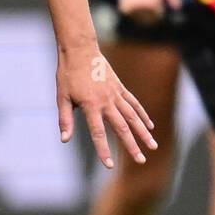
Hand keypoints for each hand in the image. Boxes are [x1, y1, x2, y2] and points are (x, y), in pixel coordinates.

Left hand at [57, 44, 156, 168]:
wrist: (80, 49)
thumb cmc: (68, 74)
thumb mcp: (62, 97)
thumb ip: (65, 119)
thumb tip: (65, 140)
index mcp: (90, 105)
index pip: (98, 133)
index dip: (104, 150)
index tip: (109, 165)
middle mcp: (106, 101)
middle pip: (122, 128)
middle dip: (132, 146)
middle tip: (141, 161)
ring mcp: (116, 94)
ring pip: (133, 116)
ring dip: (143, 132)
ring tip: (152, 146)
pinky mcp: (120, 87)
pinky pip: (134, 103)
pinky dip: (143, 115)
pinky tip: (150, 126)